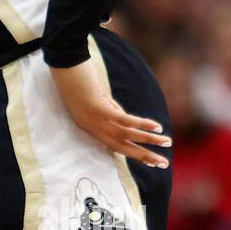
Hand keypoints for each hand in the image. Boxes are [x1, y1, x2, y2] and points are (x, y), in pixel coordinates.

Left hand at [49, 61, 169, 168]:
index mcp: (90, 127)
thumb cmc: (77, 79)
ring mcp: (95, 119)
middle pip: (121, 147)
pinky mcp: (99, 107)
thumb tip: (127, 120)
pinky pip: (123, 120)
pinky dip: (140, 124)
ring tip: (167, 143)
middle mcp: (92, 127)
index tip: (150, 161)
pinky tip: (156, 126)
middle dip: (144, 156)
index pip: (114, 146)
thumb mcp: (95, 99)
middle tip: (164, 164)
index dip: (133, 153)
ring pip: (125, 135)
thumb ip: (110, 110)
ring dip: (148, 140)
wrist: (63, 65)